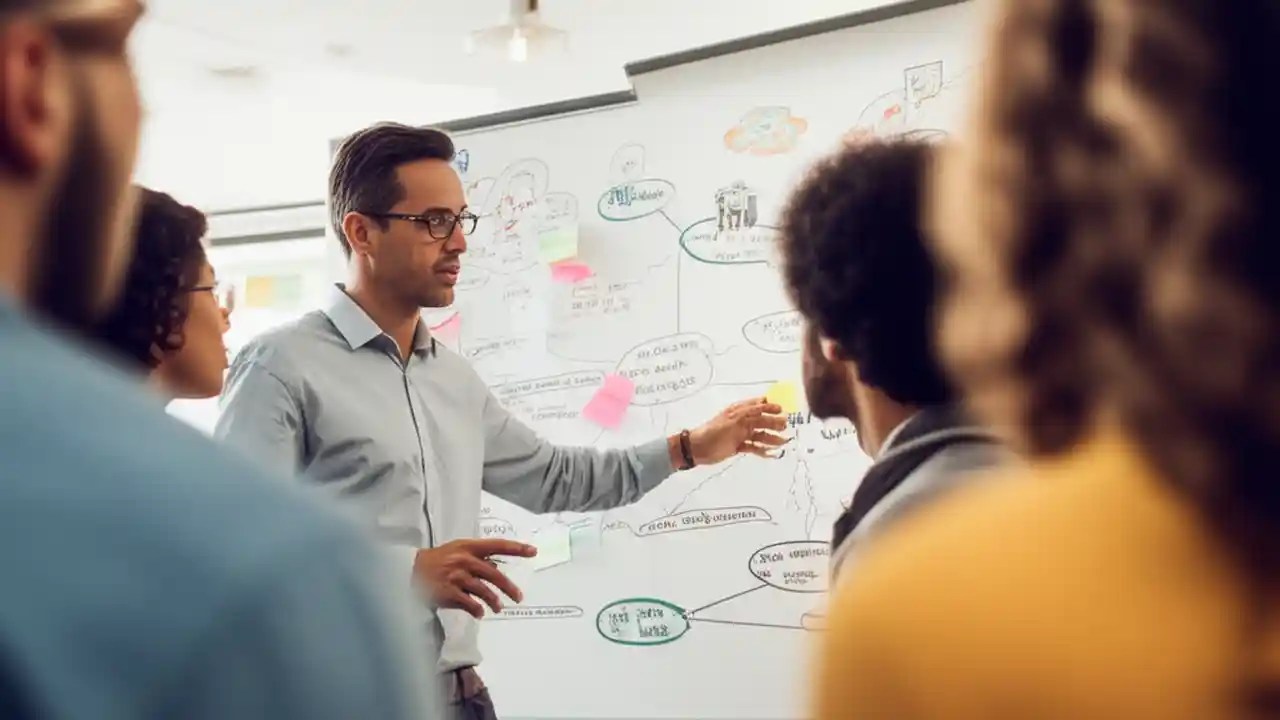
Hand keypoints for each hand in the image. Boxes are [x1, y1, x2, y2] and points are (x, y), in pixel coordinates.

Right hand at [412, 539, 536, 618]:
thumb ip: (476, 558)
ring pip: (483, 590)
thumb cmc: (437, 560)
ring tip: (498, 607)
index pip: (497, 545)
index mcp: (468, 547)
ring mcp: (456, 576)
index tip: (533, 551)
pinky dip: (477, 609)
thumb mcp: (457, 551)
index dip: (516, 548)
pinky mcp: (448, 592)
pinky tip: (480, 613)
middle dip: (508, 587)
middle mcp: (464, 560)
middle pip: (493, 574)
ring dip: (494, 601)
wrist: (410, 571)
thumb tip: (496, 568)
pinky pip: (469, 603)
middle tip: (519, 597)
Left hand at [684, 396, 788, 465]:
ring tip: (782, 442)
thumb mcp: (732, 420)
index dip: (769, 406)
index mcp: (738, 412)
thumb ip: (749, 413)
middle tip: (785, 427)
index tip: (782, 409)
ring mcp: (740, 434)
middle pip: (761, 421)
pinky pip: (753, 447)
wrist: (697, 449)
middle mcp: (741, 422)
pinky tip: (771, 453)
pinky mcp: (737, 446)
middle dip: (773, 424)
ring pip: (759, 435)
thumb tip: (765, 402)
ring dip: (771, 438)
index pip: (757, 406)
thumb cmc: (713, 432)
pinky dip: (762, 450)